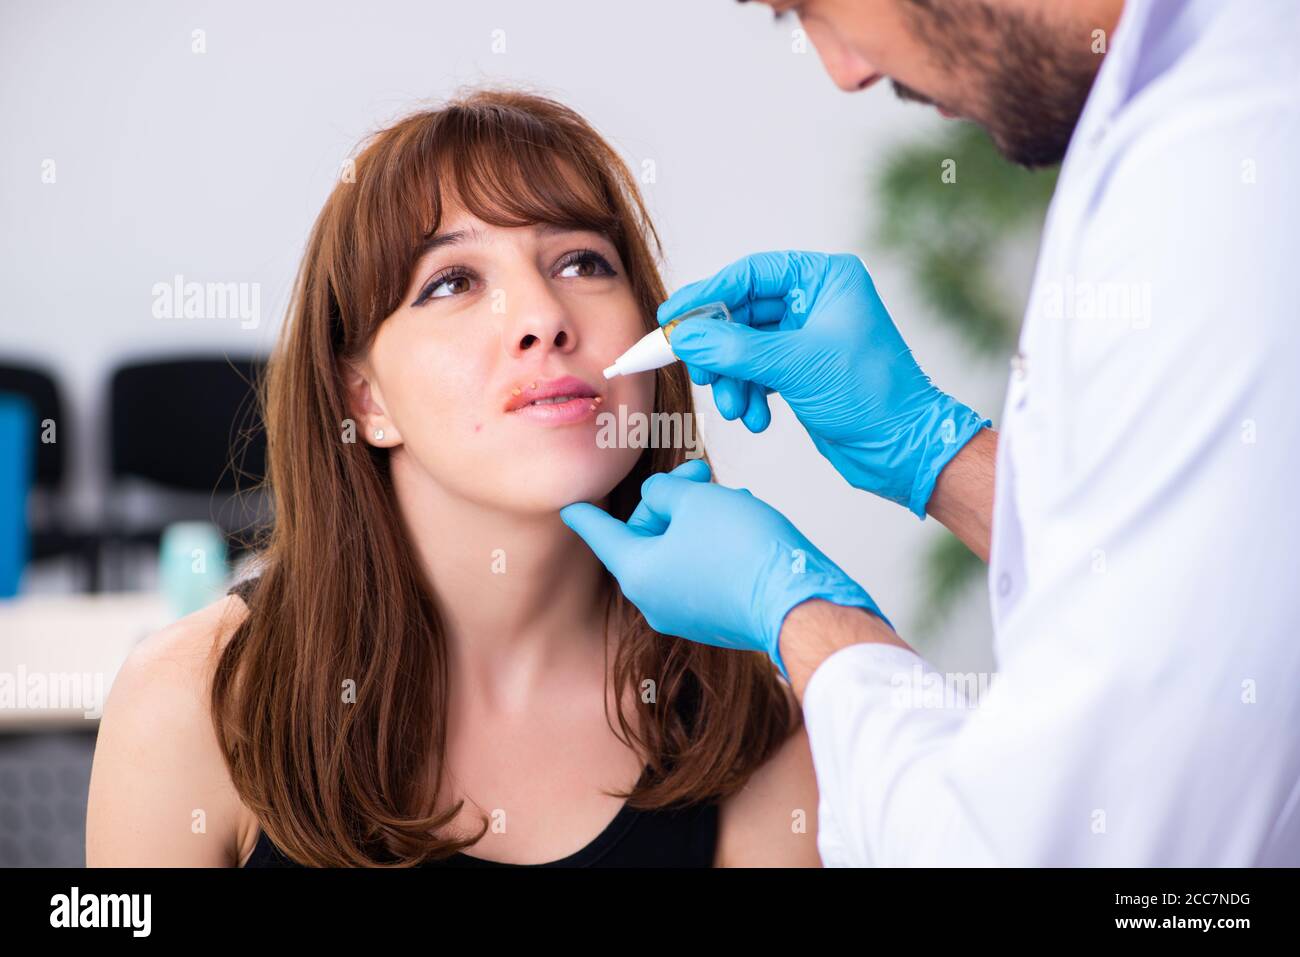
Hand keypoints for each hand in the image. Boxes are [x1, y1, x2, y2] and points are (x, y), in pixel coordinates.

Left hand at [559, 459, 889, 680]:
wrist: (798, 601)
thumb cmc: (745, 549)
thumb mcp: (696, 499)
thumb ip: (665, 491)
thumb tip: (661, 499)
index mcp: (637, 572)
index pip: (602, 535)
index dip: (586, 515)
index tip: (569, 508)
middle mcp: (654, 601)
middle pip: (646, 537)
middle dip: (672, 500)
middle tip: (701, 472)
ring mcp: (685, 614)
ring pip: (678, 551)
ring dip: (698, 519)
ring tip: (732, 500)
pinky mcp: (715, 619)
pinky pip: (701, 572)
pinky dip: (714, 545)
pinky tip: (743, 526)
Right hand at [659, 251, 990, 517]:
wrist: (902, 448)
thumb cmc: (871, 396)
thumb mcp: (795, 366)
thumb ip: (735, 349)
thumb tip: (684, 336)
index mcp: (825, 280)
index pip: (750, 275)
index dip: (706, 295)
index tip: (671, 318)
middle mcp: (816, 301)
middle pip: (741, 313)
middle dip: (719, 350)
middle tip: (700, 374)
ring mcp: (807, 337)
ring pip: (744, 347)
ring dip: (732, 379)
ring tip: (734, 408)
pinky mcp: (801, 370)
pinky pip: (756, 372)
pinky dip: (749, 395)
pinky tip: (756, 418)